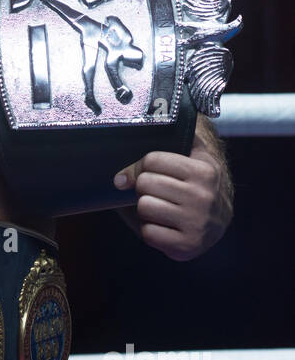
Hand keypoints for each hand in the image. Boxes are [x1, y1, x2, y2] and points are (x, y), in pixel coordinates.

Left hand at [113, 119, 232, 260]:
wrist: (217, 222)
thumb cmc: (196, 184)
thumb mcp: (195, 157)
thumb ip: (178, 135)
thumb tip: (154, 112)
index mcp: (205, 170)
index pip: (152, 160)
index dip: (141, 166)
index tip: (142, 171)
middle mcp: (203, 196)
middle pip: (144, 183)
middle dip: (143, 187)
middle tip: (154, 191)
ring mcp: (196, 223)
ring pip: (143, 207)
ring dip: (145, 208)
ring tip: (160, 207)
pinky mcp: (187, 247)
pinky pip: (147, 233)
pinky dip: (150, 230)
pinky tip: (163, 226)